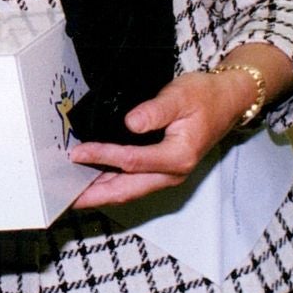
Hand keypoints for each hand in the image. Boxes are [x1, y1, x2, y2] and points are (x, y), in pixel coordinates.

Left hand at [68, 67, 258, 207]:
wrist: (227, 101)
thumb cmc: (205, 97)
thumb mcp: (180, 96)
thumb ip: (155, 110)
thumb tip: (131, 123)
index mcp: (178, 156)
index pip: (131, 161)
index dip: (101, 157)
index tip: (77, 153)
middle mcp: (173, 173)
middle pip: (127, 190)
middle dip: (95, 195)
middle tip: (65, 195)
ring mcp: (167, 175)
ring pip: (129, 190)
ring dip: (101, 192)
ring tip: (72, 191)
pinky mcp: (162, 171)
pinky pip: (133, 183)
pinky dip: (111, 184)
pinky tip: (93, 179)